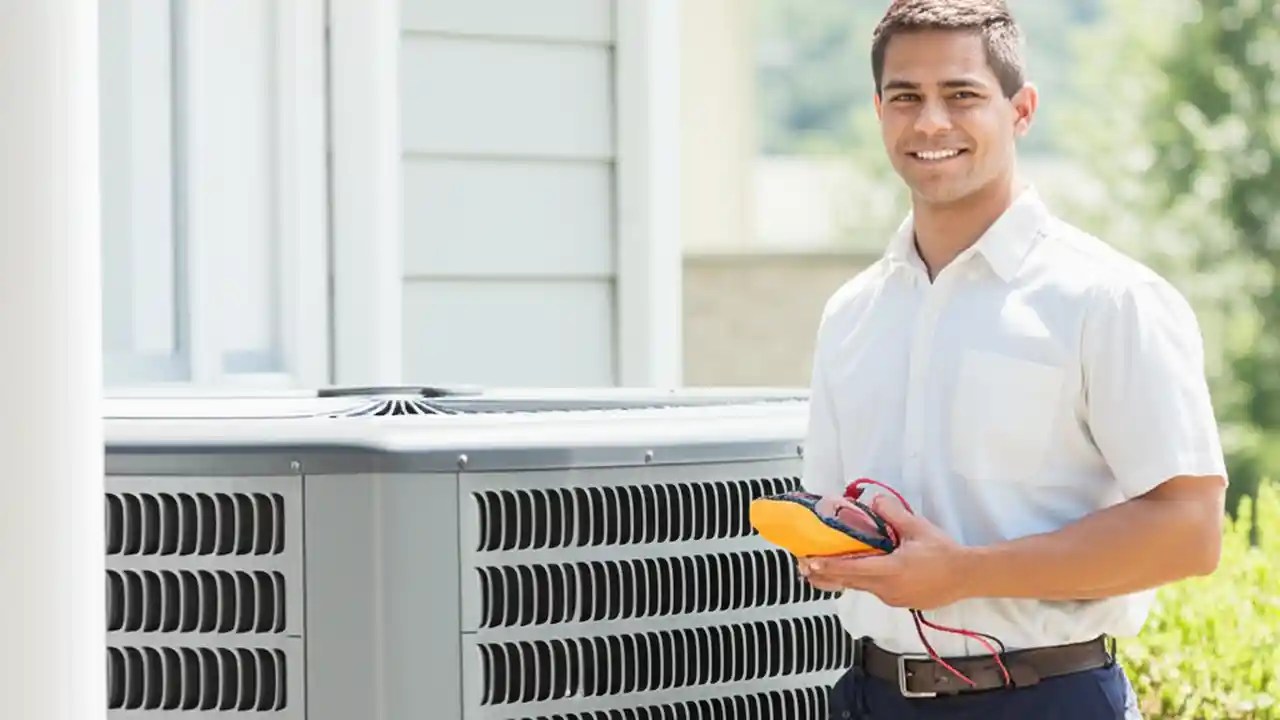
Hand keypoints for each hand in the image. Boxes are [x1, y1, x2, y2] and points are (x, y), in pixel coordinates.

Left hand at [796, 495, 974, 609]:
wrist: (966, 576)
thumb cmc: (943, 552)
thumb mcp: (917, 528)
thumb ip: (893, 513)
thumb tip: (874, 499)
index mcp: (890, 571)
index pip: (852, 569)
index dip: (828, 567)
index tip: (809, 564)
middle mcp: (887, 589)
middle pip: (850, 582)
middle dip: (826, 575)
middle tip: (804, 567)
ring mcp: (893, 598)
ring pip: (861, 587)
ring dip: (842, 579)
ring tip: (821, 571)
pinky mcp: (899, 602)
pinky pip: (874, 590)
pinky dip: (861, 581)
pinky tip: (857, 572)